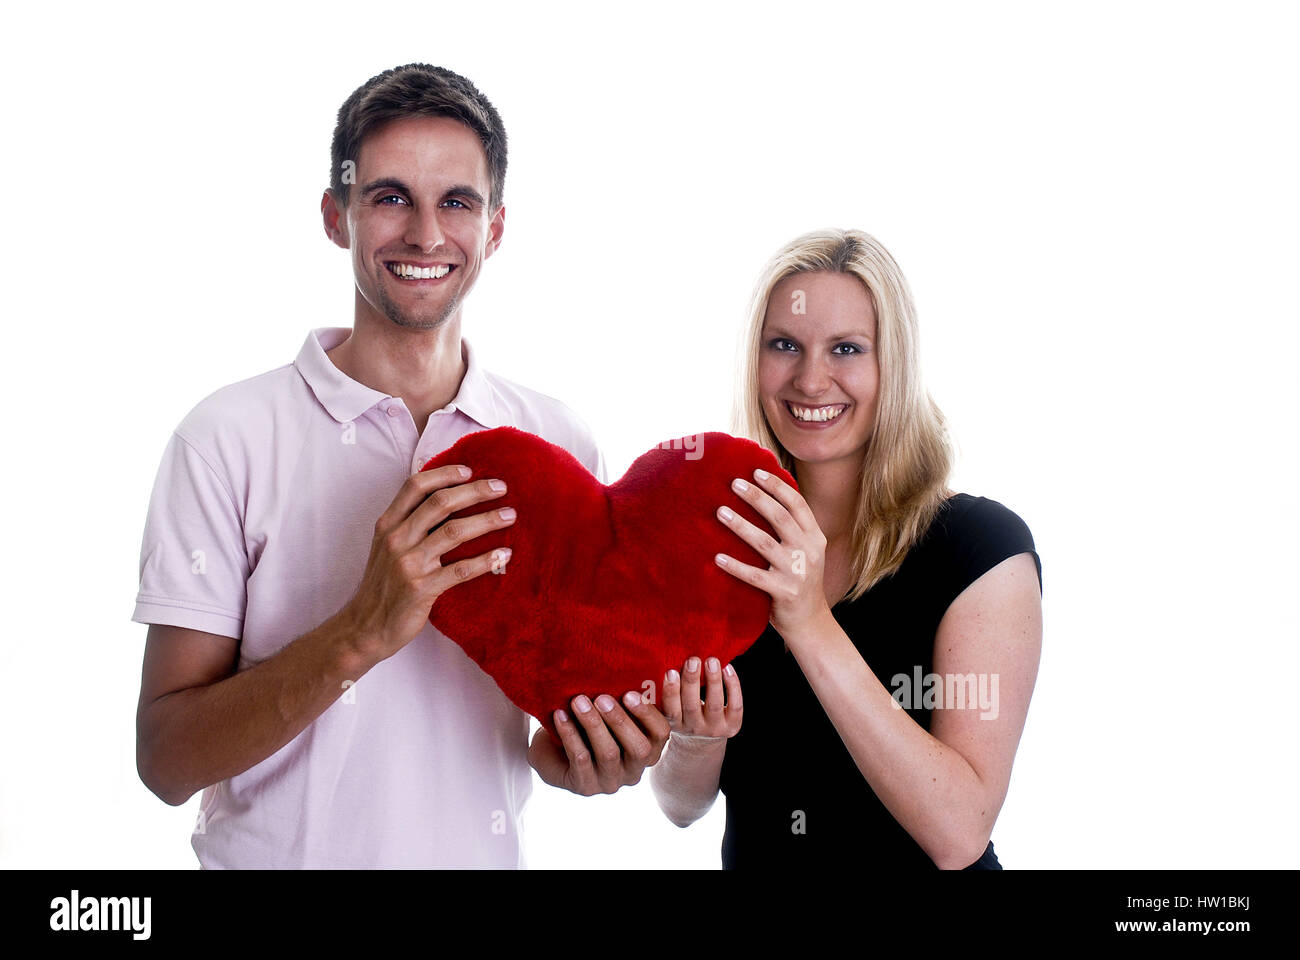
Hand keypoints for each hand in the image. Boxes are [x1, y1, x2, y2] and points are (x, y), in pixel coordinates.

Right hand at [340, 464, 516, 666]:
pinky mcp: (421, 589)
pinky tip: (504, 554)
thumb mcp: (386, 547)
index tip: (470, 470)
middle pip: (441, 503)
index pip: (416, 486)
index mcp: (388, 524)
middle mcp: (397, 539)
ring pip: (454, 532)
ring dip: (487, 520)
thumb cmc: (383, 585)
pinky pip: (461, 569)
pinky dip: (486, 560)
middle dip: (475, 491)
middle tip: (501, 487)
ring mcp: (409, 564)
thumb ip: (408, 523)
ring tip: (510, 515)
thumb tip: (444, 498)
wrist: (365, 627)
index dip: (445, 474)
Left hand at [528, 692, 669, 794]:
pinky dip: (570, 735)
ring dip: (593, 724)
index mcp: (648, 749)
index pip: (661, 734)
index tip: (629, 692)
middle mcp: (634, 770)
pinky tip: (560, 716)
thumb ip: (623, 700)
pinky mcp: (585, 787)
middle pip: (639, 748)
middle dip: (620, 720)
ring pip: (609, 754)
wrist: (552, 750)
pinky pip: (581, 760)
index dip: (649, 714)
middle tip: (601, 697)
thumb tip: (627, 667)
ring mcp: (610, 782)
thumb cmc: (587, 724)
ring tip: (578, 701)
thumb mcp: (608, 713)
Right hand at [661, 655, 742, 740]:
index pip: (671, 709)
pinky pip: (735, 706)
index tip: (670, 671)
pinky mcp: (732, 726)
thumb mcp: (673, 707)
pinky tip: (727, 668)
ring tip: (712, 661)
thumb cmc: (684, 712)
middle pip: (691, 705)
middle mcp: (693, 728)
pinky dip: (733, 686)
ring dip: (713, 681)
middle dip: (692, 681)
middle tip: (692, 660)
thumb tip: (667, 659)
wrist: (703, 739)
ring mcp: (714, 728)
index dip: (670, 691)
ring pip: (714, 704)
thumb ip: (669, 690)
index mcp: (674, 723)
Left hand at [714, 467, 830, 635]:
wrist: (810, 622)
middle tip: (734, 483)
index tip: (757, 472)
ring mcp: (796, 573)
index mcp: (815, 537)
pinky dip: (735, 566)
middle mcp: (809, 552)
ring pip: (765, 544)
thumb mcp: (806, 551)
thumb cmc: (799, 580)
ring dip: (741, 526)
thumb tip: (763, 496)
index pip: (798, 505)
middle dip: (757, 498)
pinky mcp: (783, 592)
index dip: (778, 487)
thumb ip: (792, 529)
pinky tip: (717, 557)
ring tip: (720, 512)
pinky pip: (754, 576)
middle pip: (780, 518)